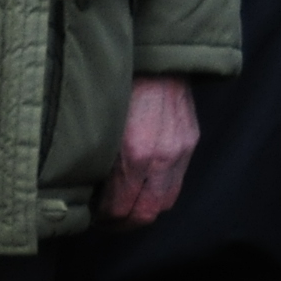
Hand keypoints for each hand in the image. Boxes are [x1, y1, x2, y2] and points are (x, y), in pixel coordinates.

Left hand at [98, 75, 197, 224]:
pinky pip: (177, 181)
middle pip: (146, 214)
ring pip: (165, 202)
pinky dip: (159, 191)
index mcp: (136, 154)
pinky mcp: (191, 141)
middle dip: (124, 222)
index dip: (103, 220)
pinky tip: (144, 183)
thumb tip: (88, 192)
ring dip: (144, 209)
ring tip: (126, 204)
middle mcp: (163, 157)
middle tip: (107, 219)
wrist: (155, 58)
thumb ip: (99, 163)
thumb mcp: (99, 128)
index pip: (120, 209)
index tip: (92, 216)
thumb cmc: (118, 89)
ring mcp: (181, 150)